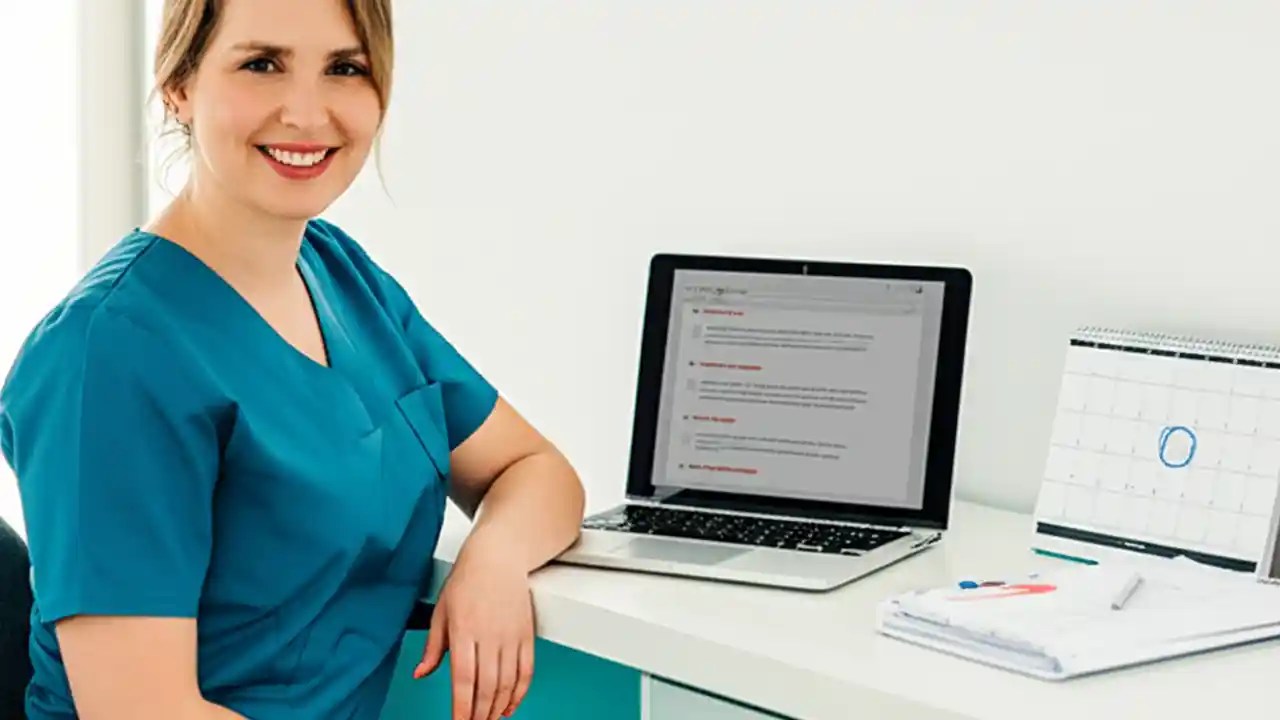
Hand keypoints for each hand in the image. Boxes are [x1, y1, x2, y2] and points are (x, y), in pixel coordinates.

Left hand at [414, 550, 534, 719]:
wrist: (498, 556)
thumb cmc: (467, 580)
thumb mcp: (441, 611)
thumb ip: (433, 647)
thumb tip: (421, 673)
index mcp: (464, 630)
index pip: (464, 679)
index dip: (462, 707)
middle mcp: (489, 635)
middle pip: (487, 686)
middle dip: (480, 714)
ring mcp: (511, 636)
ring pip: (507, 683)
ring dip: (498, 707)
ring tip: (489, 719)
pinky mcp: (527, 634)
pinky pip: (526, 671)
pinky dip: (520, 693)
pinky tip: (510, 705)